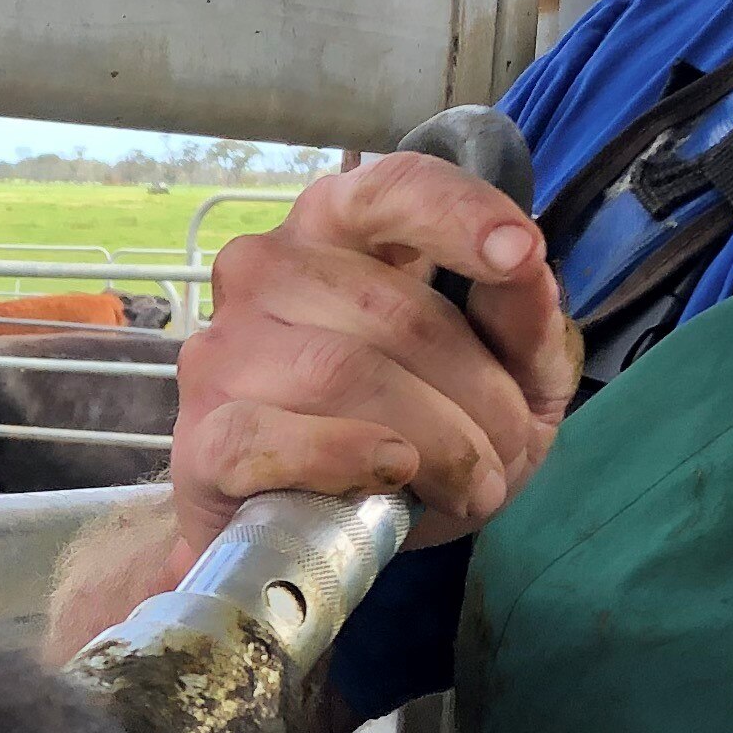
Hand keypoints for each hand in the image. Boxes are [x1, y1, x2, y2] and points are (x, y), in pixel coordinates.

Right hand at [168, 153, 577, 574]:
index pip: (392, 188)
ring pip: (345, 374)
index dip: (460, 213)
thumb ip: (520, 325)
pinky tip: (390, 474)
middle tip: (502, 459)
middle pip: (397, 313)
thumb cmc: (410, 438)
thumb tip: (530, 269)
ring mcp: (225, 350)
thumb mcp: (500, 383)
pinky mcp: (201, 437)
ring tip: (470, 489)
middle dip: (480, 398)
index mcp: (338, 229)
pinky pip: (272, 437)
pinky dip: (346, 458)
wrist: (312, 543)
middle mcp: (267, 269)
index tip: (521, 253)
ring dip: (438, 444)